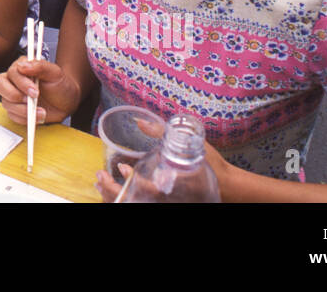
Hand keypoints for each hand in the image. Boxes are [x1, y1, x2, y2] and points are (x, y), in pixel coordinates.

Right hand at [0, 54, 81, 124]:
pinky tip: (38, 116)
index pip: (11, 72)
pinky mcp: (15, 110)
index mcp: (21, 67)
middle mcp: (13, 80)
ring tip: (42, 112)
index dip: (21, 82)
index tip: (35, 91)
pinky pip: (12, 116)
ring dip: (23, 110)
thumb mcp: (55, 72)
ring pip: (6, 102)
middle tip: (30, 101)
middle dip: (14, 95)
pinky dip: (25, 119)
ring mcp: (13, 96)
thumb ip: (40, 66)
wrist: (67, 101)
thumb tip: (22, 65)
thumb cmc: (60, 84)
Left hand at [94, 118, 233, 200]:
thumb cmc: (210, 165)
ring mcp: (162, 203)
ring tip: (100, 185)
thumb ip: (161, 134)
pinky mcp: (163, 203)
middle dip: (109, 191)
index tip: (121, 167)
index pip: (142, 190)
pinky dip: (123, 200)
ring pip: (130, 205)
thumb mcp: (187, 147)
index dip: (128, 179)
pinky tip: (116, 192)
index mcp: (167, 188)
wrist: (228, 186)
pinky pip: (138, 205)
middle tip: (98, 177)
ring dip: (112, 197)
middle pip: (128, 202)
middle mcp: (161, 199)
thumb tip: (139, 121)